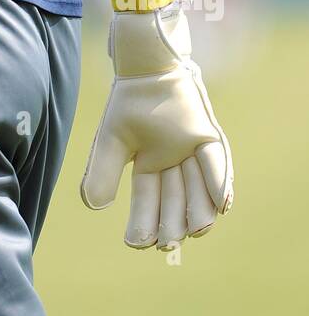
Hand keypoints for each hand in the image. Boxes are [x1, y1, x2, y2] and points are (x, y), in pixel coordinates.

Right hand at [80, 0, 233, 249]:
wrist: (144, 69)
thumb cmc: (128, 103)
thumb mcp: (111, 142)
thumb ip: (103, 173)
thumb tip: (93, 207)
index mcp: (148, 166)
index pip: (146, 201)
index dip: (142, 222)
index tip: (135, 243)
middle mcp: (172, 164)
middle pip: (174, 200)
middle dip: (171, 224)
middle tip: (167, 246)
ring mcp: (191, 152)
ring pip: (198, 188)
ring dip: (199, 211)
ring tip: (196, 232)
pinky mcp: (207, 137)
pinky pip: (216, 163)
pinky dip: (219, 183)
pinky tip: (222, 205)